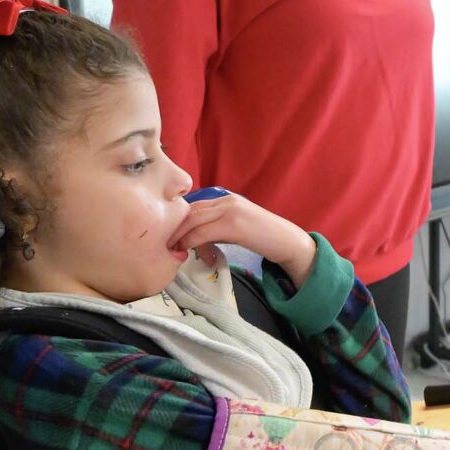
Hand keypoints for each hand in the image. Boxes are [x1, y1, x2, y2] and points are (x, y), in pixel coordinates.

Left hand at [167, 193, 317, 283]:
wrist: (288, 242)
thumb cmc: (263, 238)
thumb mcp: (236, 229)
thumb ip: (216, 228)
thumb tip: (194, 239)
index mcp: (226, 199)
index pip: (193, 206)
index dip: (177, 220)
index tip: (167, 235)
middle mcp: (227, 200)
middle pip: (190, 210)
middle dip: (172, 227)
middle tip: (160, 243)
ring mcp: (231, 211)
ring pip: (193, 220)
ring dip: (178, 235)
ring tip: (169, 249)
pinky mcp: (235, 225)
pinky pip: (203, 232)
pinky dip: (190, 241)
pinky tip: (184, 250)